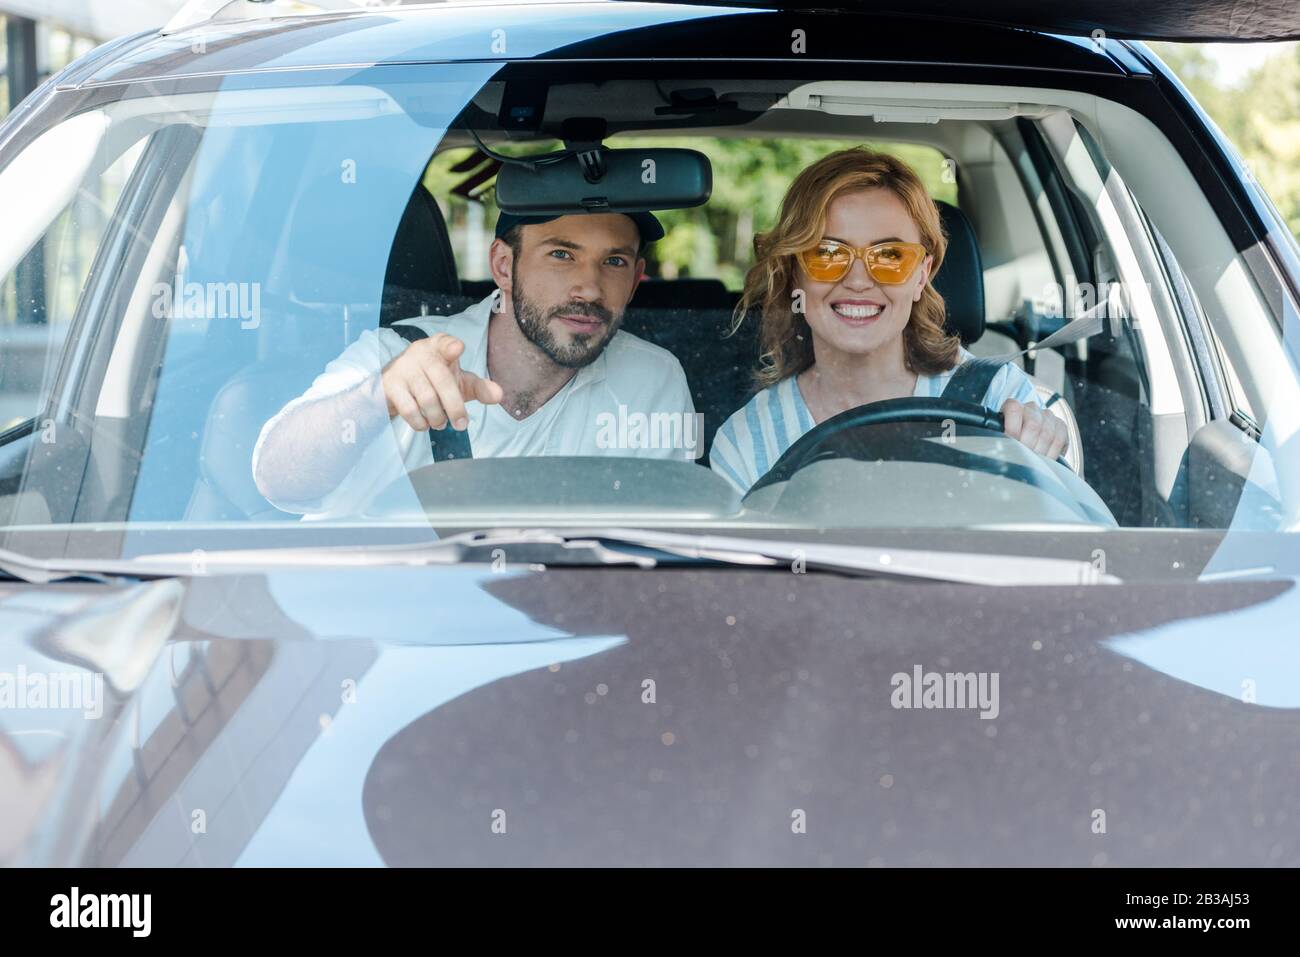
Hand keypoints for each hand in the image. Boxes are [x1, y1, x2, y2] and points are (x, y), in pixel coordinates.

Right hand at [381, 333, 503, 431]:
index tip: (457, 348)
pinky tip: (424, 424)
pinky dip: (420, 422)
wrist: (394, 388)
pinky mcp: (390, 385)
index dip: (450, 345)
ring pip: (427, 398)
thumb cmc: (433, 382)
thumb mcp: (458, 383)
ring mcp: (403, 368)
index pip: (445, 342)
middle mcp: (420, 353)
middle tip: (462, 425)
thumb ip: (479, 388)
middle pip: (443, 380)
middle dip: (455, 406)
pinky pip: (409, 408)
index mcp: (439, 348)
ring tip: (440, 423)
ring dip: (437, 417)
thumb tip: (499, 395)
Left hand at [1000, 398, 1068, 460]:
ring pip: (1047, 434)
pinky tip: (1044, 460)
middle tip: (1022, 458)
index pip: (1014, 410)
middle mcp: (1031, 408)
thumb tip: (997, 449)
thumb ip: (998, 437)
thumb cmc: (1008, 439)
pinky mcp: (1061, 425)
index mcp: (1013, 406)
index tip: (1010, 445)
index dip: (1012, 429)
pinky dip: (1051, 454)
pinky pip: (1059, 440)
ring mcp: (1048, 416)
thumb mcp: (999, 435)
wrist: (1024, 438)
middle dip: (1027, 446)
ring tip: (1032, 462)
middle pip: (1033, 425)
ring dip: (1039, 453)